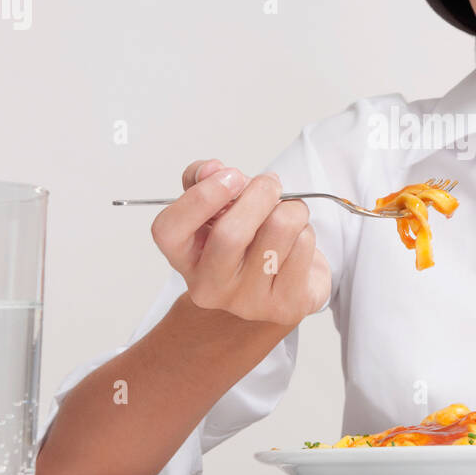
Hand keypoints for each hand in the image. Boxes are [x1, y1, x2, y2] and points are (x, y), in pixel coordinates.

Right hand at [150, 159, 330, 327]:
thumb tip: (212, 168)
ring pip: (278, 231)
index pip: (169, 230)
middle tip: (270, 183)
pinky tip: (298, 240)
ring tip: (289, 212)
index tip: (231, 176)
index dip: (200, 197)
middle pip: (230, 234)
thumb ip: (205, 178)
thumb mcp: (218, 204)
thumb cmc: (248, 238)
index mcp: (185, 259)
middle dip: (259, 195)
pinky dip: (306, 230)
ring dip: (291, 208)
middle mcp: (210, 287)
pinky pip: (303, 246)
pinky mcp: (287, 305)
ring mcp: (249, 301)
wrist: (282, 282)